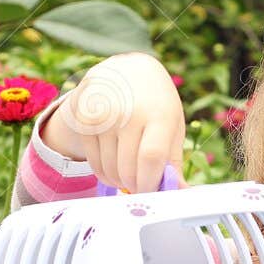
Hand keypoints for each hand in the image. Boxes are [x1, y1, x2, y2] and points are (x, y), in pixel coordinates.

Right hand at [40, 52, 185, 194]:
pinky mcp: (82, 122)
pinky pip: (94, 164)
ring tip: (129, 173)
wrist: (125, 71)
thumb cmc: (155, 105)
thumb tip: (181, 192)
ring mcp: (101, 116)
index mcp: (158, 113)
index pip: (152, 157)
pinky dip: (105, 173)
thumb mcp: (172, 126)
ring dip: (120, 182)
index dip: (151, 182)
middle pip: (128, 169)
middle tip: (142, 187)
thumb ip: (174, 160)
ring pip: (109, 170)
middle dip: (136, 187)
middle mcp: (127, 112)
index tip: (153, 192)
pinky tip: (114, 163)